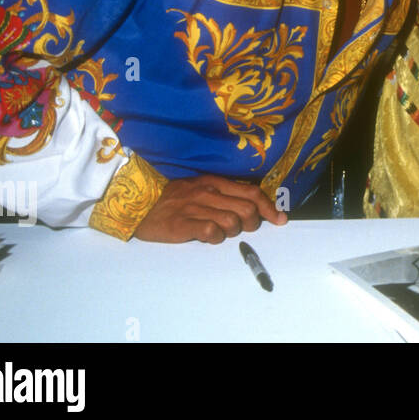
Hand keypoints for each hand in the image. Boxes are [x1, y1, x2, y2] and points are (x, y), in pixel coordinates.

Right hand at [133, 174, 287, 243]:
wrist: (138, 204)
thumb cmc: (173, 199)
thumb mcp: (200, 188)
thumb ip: (225, 195)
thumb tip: (254, 207)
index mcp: (214, 182)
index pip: (251, 192)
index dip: (269, 207)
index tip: (280, 219)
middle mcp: (207, 192)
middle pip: (246, 209)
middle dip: (252, 223)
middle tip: (242, 229)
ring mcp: (194, 207)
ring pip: (232, 221)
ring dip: (232, 232)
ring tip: (220, 232)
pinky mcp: (181, 224)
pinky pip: (210, 231)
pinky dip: (214, 237)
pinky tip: (207, 237)